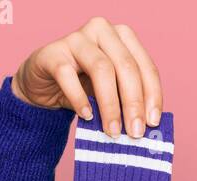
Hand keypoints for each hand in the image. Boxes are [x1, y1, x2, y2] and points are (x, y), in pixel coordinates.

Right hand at [11, 17, 162, 137]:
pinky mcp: (52, 53)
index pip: (145, 67)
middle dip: (133, 103)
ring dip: (110, 104)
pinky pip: (67, 74)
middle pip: (126, 66)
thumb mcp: (113, 93)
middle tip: (135, 133)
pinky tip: (87, 116)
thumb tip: (147, 126)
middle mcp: (101, 31)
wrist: (44, 85)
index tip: (153, 123)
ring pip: (101, 68)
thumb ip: (129, 102)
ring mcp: (75, 39)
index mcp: (123, 38)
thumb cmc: (85, 87)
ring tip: (113, 131)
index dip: (152, 96)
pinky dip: (79, 98)